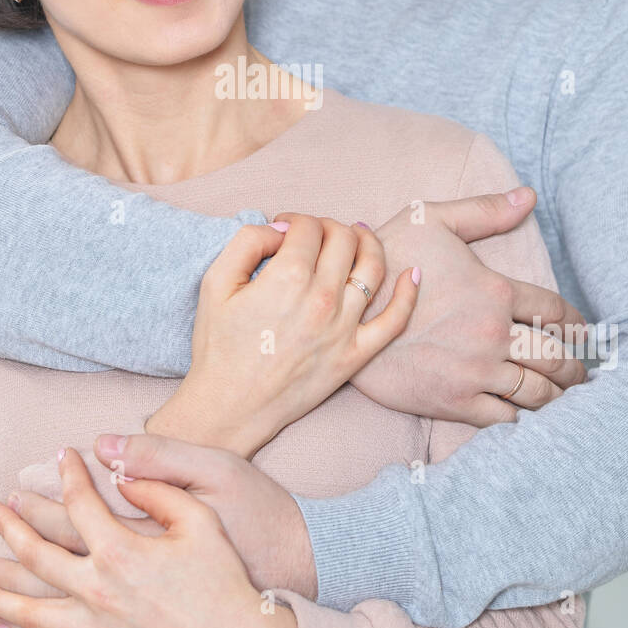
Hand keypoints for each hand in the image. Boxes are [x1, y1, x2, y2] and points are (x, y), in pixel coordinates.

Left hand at [0, 449, 297, 627]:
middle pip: (37, 559)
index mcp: (119, 551)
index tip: (60, 455)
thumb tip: (123, 470)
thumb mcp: (200, 519)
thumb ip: (160, 488)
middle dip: (9, 532)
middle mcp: (98, 593)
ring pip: (33, 617)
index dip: (66, 474)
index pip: (78, 503)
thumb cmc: (225, 579)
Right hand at [147, 215, 418, 457]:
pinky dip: (408, 293)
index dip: (295, 219)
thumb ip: (248, 241)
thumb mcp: (215, 282)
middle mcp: (322, 297)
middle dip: (328, 227)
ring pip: (373, 267)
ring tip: (357, 237)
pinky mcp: (356, 355)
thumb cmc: (218, 347)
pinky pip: (395, 320)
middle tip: (314, 236)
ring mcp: (344, 327)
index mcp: (287, 276)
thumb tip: (281, 229)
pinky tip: (411, 274)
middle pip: (343, 238)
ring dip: (368, 242)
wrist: (229, 407)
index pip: (308, 226)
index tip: (284, 230)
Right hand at [353, 189, 587, 424]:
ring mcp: (476, 371)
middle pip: (556, 357)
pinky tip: (528, 416)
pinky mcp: (454, 401)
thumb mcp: (433, 219)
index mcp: (495, 290)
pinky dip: (523, 419)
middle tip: (582, 372)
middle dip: (575, 367)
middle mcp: (494, 334)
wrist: (341, 308)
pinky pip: (505, 418)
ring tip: (565, 396)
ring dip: (558, 396)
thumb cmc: (386, 257)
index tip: (585, 332)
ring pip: (537, 391)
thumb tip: (529, 195)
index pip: (555, 311)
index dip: (576, 323)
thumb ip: (484, 211)